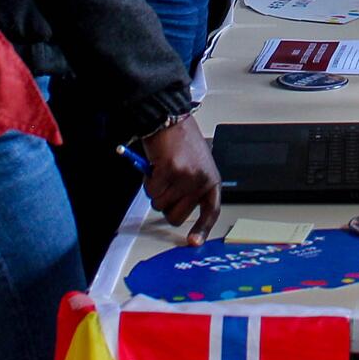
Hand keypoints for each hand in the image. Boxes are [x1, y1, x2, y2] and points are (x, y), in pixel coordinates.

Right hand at [142, 117, 222, 244]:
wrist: (170, 117)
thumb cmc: (181, 141)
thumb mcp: (195, 165)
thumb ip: (191, 187)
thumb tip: (175, 210)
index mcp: (211, 179)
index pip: (211, 211)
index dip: (201, 228)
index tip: (193, 242)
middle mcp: (201, 180)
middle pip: (176, 216)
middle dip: (166, 205)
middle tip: (165, 185)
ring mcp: (186, 177)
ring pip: (160, 204)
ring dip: (155, 190)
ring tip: (162, 170)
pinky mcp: (169, 171)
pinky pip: (150, 191)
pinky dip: (147, 181)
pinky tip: (155, 165)